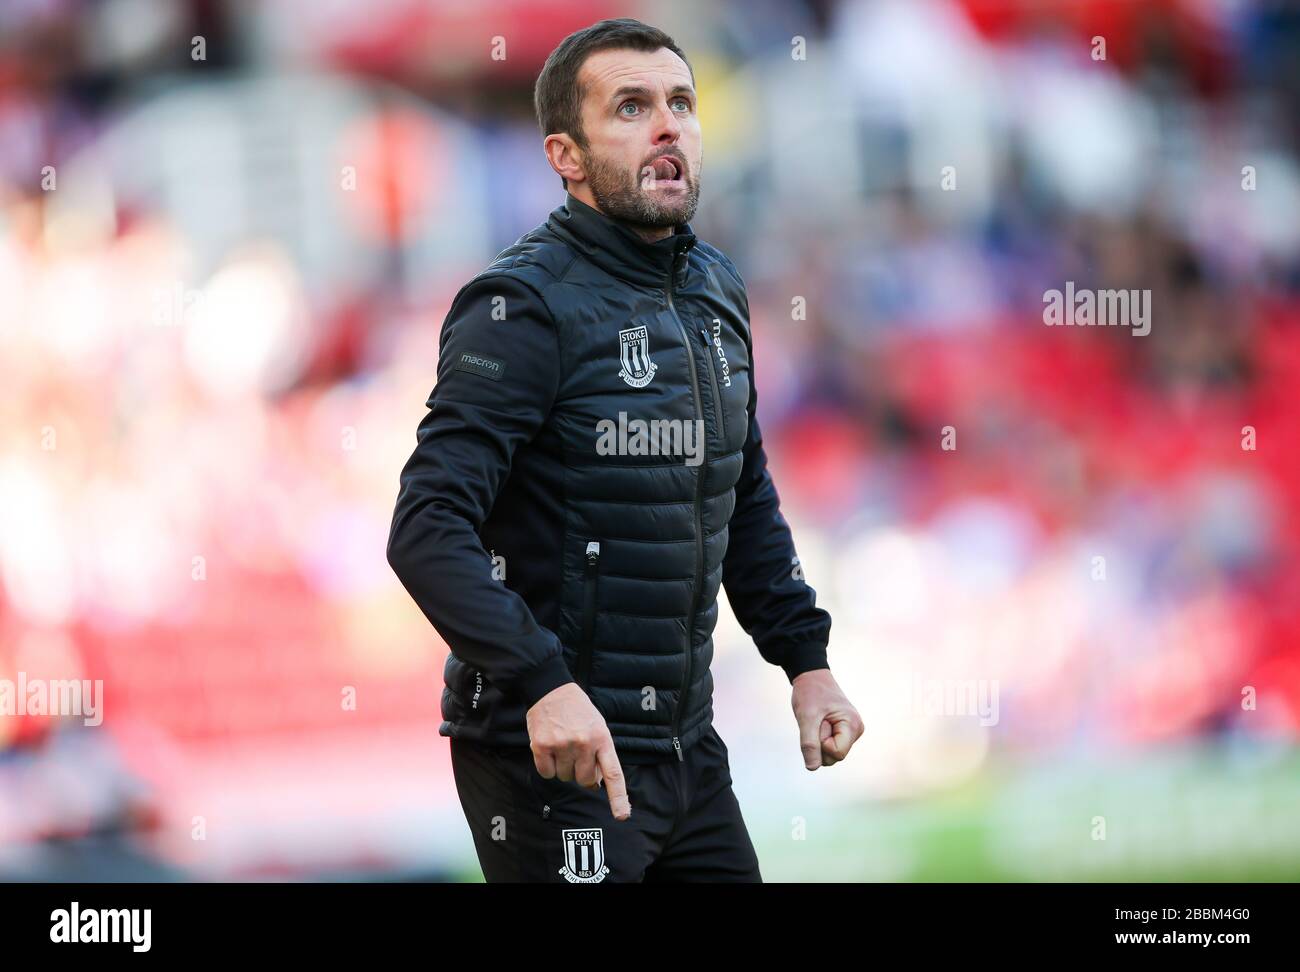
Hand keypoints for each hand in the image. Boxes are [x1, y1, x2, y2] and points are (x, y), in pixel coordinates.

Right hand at [526, 683, 630, 819]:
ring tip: (562, 745)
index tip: (622, 815)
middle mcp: (584, 743)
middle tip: (576, 754)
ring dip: (563, 768)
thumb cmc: (577, 711)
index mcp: (602, 738)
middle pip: (584, 780)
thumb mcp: (597, 726)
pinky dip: (548, 766)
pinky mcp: (542, 747)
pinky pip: (547, 773)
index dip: (618, 797)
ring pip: (565, 777)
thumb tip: (596, 784)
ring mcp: (562, 746)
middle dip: (581, 773)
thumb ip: (600, 754)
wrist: (550, 689)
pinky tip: (549, 748)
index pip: (613, 773)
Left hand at [791, 669, 862, 769]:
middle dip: (819, 742)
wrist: (811, 677)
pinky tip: (820, 721)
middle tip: (817, 719)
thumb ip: (809, 743)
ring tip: (818, 719)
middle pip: (834, 757)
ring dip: (818, 739)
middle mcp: (856, 729)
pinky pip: (829, 745)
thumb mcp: (806, 717)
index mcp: (853, 725)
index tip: (818, 722)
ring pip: (830, 752)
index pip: (836, 754)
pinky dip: (820, 736)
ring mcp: (851, 731)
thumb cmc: (810, 693)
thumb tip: (812, 768)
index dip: (821, 743)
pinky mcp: (844, 731)